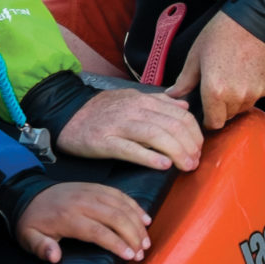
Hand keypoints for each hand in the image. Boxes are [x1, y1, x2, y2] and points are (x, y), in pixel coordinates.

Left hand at [16, 180, 151, 263]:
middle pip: (116, 217)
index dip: (116, 243)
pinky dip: (135, 206)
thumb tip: (54, 257)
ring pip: (122, 205)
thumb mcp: (28, 237)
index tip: (129, 256)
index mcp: (68, 217)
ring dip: (137, 223)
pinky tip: (145, 219)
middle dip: (133, 236)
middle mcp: (83, 202)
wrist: (29, 194)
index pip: (98, 231)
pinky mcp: (97, 187)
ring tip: (146, 241)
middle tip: (141, 253)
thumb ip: (41, 248)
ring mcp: (92, 192)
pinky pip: (121, 194)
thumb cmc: (33, 221)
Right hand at [56, 85, 202, 169]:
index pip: (180, 113)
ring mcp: (118, 125)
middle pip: (172, 125)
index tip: (199, 148)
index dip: (194, 132)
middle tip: (195, 161)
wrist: (65, 112)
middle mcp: (134, 109)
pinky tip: (163, 166)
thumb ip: (158, 102)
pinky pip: (130, 149)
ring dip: (176, 152)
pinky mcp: (103, 141)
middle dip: (189, 145)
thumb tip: (184, 105)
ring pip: (155, 135)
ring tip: (186, 166)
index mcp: (143, 100)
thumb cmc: (101, 110)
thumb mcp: (131, 98)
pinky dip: (149, 157)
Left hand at [167, 11, 264, 130]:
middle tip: (218, 89)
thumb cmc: (222, 34)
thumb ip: (184, 81)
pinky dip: (250, 90)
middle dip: (221, 108)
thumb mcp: (196, 55)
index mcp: (215, 91)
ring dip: (236, 100)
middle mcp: (236, 97)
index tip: (206, 113)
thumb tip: (172, 95)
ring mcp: (255, 92)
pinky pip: (256, 96)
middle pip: (228, 116)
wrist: (255, 20)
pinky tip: (245, 72)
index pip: (213, 123)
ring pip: (242, 107)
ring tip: (232, 77)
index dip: (208, 120)